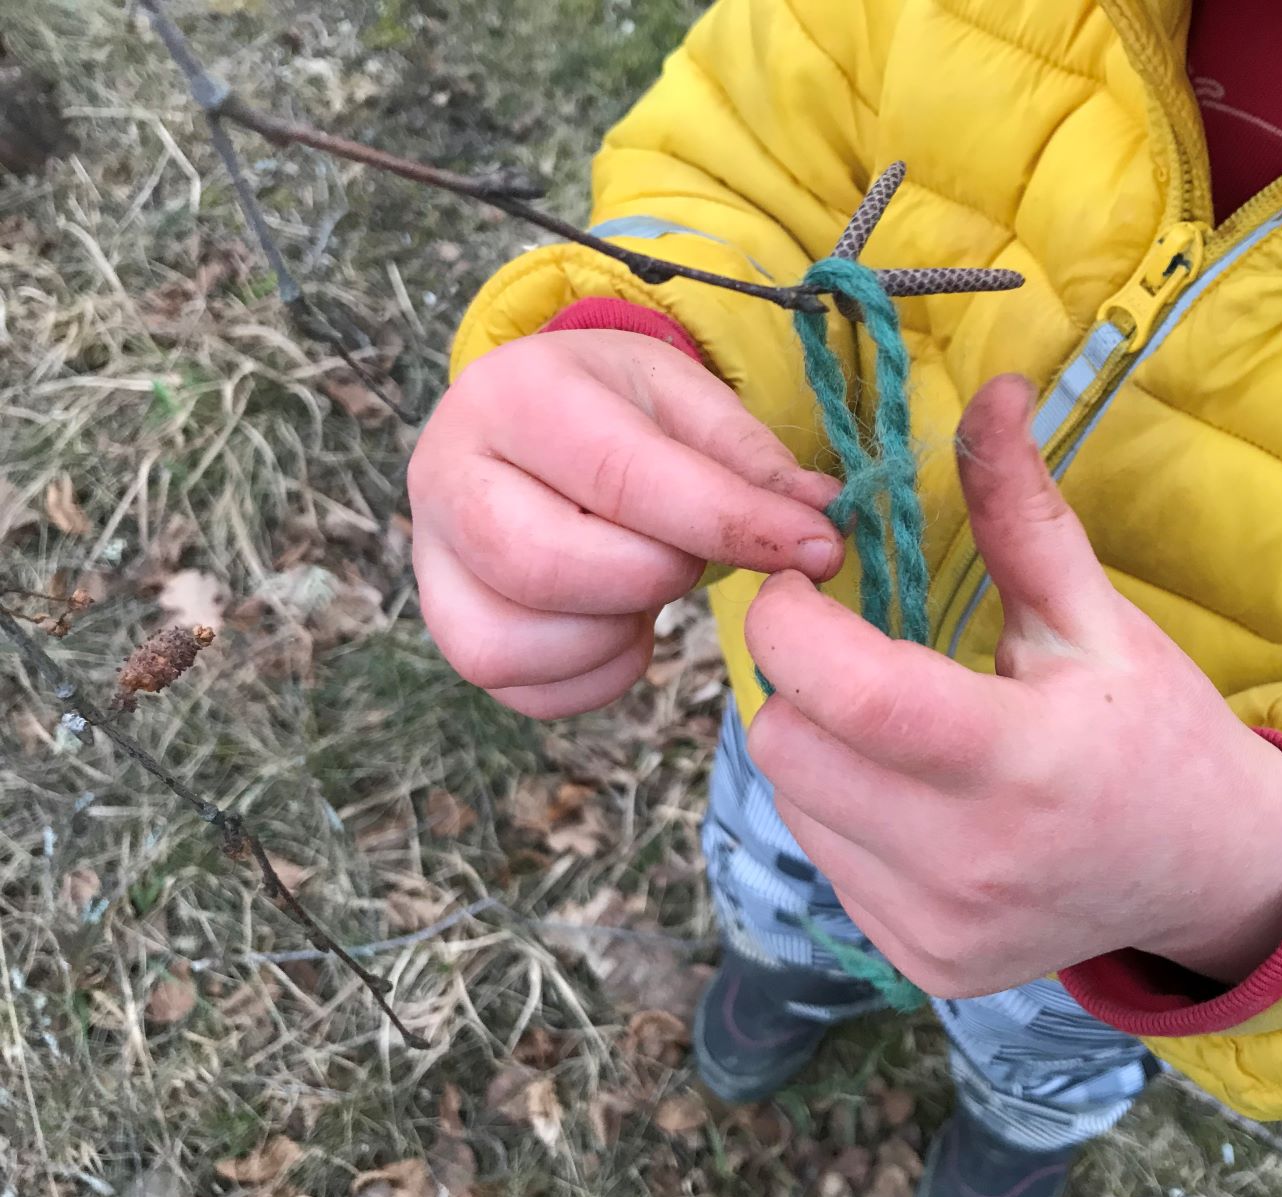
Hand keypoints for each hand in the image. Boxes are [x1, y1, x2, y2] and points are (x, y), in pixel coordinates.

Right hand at [409, 329, 843, 717]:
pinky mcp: (446, 625)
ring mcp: (430, 558)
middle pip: (544, 566)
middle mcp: (446, 472)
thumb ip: (752, 462)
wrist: (537, 421)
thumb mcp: (687, 400)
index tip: (817, 551)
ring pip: (512, 644)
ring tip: (647, 585)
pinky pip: (519, 689)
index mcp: (513, 393)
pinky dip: (593, 676)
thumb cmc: (619, 407)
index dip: (729, 523)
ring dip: (613, 635)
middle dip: (652, 578)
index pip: (622, 475)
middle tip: (690, 558)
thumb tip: (821, 526)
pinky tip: (621, 626)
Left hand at [744, 375, 1281, 996]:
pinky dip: (841, 812)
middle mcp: (970, 861)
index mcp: (1021, 760)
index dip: (790, 618)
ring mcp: (938, 926)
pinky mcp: (920, 963)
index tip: (804, 577)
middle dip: (800, 679)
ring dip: (817, 744)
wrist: (1209, 873)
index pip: (849, 691)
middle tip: (855, 652)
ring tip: (896, 727)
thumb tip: (994, 385)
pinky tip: (913, 797)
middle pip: (788, 745)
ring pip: (792, 802)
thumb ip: (1024, 510)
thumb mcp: (1097, 616)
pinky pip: (824, 859)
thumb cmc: (1155, 730)